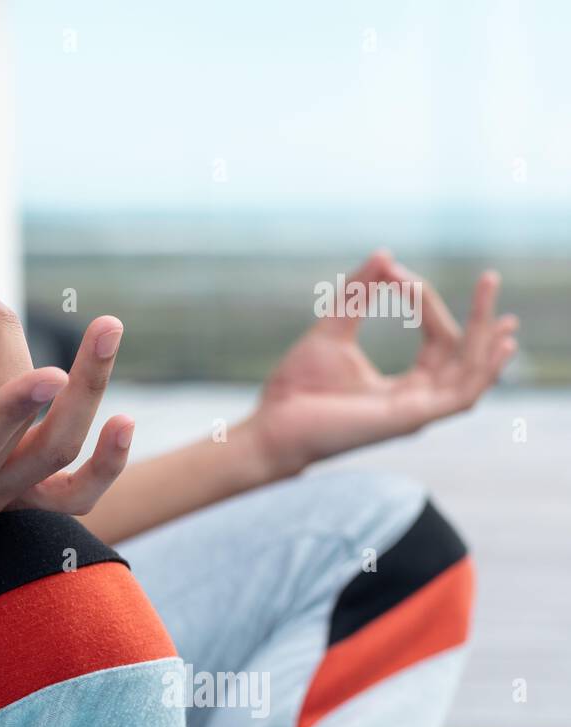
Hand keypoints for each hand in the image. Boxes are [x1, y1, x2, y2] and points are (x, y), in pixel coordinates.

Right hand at [0, 248, 134, 535]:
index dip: (12, 408)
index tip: (52, 372)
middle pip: (36, 443)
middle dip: (76, 382)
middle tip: (106, 323)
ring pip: (63, 469)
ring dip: (97, 409)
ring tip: (115, 345)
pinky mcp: (7, 499)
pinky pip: (70, 495)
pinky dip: (103, 466)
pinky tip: (123, 422)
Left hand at [248, 249, 518, 474]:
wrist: (272, 424)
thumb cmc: (296, 389)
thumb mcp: (333, 331)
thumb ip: (359, 296)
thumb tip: (385, 255)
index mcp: (403, 386)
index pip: (435, 338)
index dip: (424, 301)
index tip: (395, 272)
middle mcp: (417, 400)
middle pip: (462, 354)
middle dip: (480, 318)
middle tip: (490, 277)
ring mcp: (417, 412)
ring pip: (471, 374)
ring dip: (486, 338)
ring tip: (501, 306)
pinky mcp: (411, 419)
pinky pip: (463, 396)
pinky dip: (483, 371)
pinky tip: (495, 343)